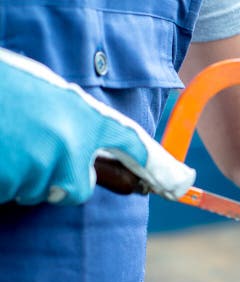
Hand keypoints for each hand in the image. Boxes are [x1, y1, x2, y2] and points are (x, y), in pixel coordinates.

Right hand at [0, 48, 193, 204]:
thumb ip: (82, 126)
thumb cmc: (11, 88)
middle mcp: (71, 142)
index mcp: (85, 115)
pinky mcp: (12, 179)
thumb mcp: (53, 96)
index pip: (134, 144)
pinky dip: (4, 180)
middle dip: (58, 179)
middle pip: (78, 188)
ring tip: (7, 140)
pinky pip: (14, 194)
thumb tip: (101, 162)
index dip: (158, 167)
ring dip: (25, 177)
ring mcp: (41, 163)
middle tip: (30, 146)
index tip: (179, 184)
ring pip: (43, 192)